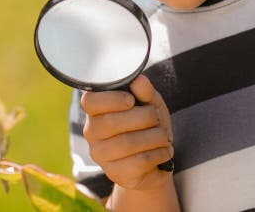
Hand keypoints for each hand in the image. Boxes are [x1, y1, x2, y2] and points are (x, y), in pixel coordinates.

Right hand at [80, 74, 174, 192]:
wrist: (156, 160)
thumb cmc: (148, 125)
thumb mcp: (150, 104)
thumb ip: (145, 92)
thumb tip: (139, 80)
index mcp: (96, 111)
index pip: (90, 101)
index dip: (110, 99)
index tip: (131, 100)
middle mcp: (93, 133)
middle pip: (111, 122)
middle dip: (143, 117)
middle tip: (156, 117)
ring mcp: (102, 156)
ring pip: (127, 143)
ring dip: (155, 136)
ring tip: (164, 135)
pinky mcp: (116, 174)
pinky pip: (139, 162)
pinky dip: (159, 153)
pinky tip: (165, 150)